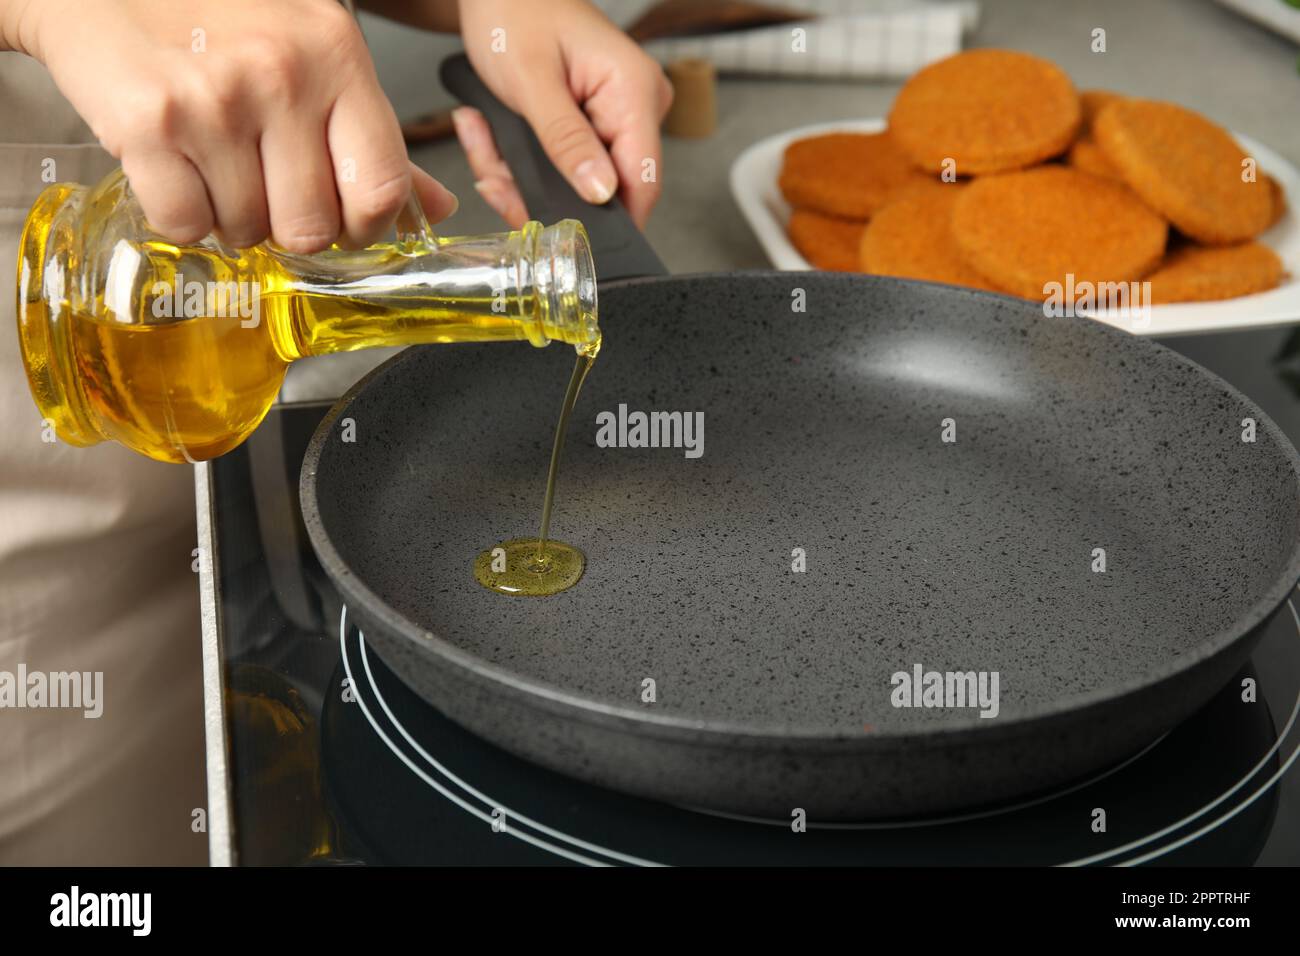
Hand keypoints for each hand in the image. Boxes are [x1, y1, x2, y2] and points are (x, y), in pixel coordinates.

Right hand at [22, 0, 456, 250]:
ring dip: (230, 216)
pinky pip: (184, 225)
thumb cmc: (217, 14)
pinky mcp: (148, 124)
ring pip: (246, 231)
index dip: (364, 226)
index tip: (343, 220)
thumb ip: (373, 137)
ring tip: (214, 162)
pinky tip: (176, 167)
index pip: (381, 188)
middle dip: (288, 226)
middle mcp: (283, 78)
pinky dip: (179, 215)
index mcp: (337, 58)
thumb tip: (435, 209)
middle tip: (265, 188)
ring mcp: (215, 102)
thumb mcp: (314, 53)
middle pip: (311, 228)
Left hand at [455, 0, 672, 227]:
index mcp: (635, 91)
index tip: (561, 235)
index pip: (642, 182)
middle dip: (537, 190)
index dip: (605, 219)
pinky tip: (491, 132)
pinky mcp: (591, 124)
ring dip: (517, 174)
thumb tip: (600, 194)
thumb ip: (566, 142)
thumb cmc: (514, 11)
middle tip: (491, 173)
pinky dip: (519, 160)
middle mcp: (635, 106)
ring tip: (483, 137)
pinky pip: (560, 165)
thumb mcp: (532, 81)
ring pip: (572, 183)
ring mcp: (614, 117)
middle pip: (600, 189)